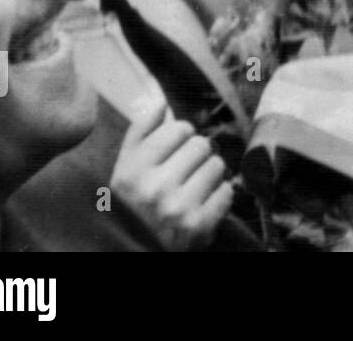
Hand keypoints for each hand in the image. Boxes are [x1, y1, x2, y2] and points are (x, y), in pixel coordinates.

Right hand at [110, 101, 234, 250]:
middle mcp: (153, 189)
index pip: (179, 129)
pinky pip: (227, 190)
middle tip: (185, 172)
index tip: (174, 150)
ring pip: (217, 165)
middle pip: (201, 144)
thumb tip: (159, 101)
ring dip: (210, 174)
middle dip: (197, 155)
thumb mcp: (125, 169)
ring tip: (194, 188)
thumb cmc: (136, 204)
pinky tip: (202, 204)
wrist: (138, 251)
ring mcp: (178, 208)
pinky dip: (220, 195)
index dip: (181, 137)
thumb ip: (140, 133)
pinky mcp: (200, 226)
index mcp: (131, 172)